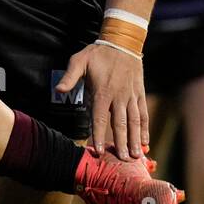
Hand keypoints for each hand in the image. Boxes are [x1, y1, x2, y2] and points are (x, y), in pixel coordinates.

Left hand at [57, 43, 148, 158]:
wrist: (123, 42)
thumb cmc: (98, 53)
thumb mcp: (79, 60)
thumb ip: (70, 77)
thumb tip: (58, 90)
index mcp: (103, 91)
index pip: (99, 118)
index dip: (98, 135)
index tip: (98, 150)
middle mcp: (118, 96)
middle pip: (120, 124)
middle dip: (121, 143)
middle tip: (123, 161)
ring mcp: (131, 95)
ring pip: (135, 121)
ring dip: (135, 139)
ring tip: (136, 156)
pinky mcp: (139, 93)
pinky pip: (143, 113)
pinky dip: (145, 128)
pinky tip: (145, 142)